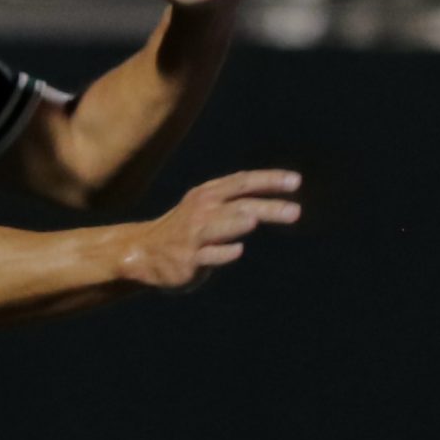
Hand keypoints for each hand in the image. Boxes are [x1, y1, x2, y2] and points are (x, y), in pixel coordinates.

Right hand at [118, 168, 300, 291]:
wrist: (144, 252)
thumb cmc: (187, 229)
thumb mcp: (207, 206)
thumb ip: (238, 202)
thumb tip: (279, 202)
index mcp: (208, 194)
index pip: (243, 182)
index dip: (269, 180)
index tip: (296, 182)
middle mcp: (202, 211)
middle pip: (239, 206)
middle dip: (267, 208)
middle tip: (295, 212)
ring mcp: (194, 235)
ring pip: (219, 227)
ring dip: (236, 224)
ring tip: (253, 222)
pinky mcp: (188, 260)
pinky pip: (208, 256)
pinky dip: (222, 253)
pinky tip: (237, 251)